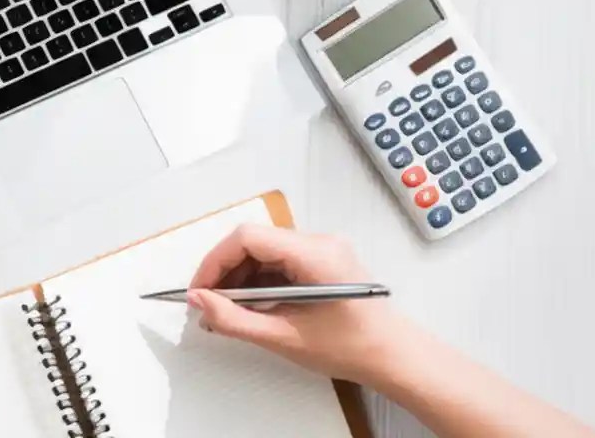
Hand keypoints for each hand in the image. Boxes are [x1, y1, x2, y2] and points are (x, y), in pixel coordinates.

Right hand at [187, 224, 417, 384]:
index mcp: (315, 254)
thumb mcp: (284, 337)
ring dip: (240, 278)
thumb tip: (200, 301)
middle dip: (225, 272)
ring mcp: (322, 249)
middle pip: (254, 242)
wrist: (394, 357)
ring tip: (227, 311)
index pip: (248, 238)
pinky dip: (258, 282)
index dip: (215, 261)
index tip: (200, 290)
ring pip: (264, 252)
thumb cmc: (352, 348)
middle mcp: (319, 242)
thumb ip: (235, 319)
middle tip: (208, 304)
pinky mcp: (322, 260)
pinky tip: (250, 307)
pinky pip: (279, 261)